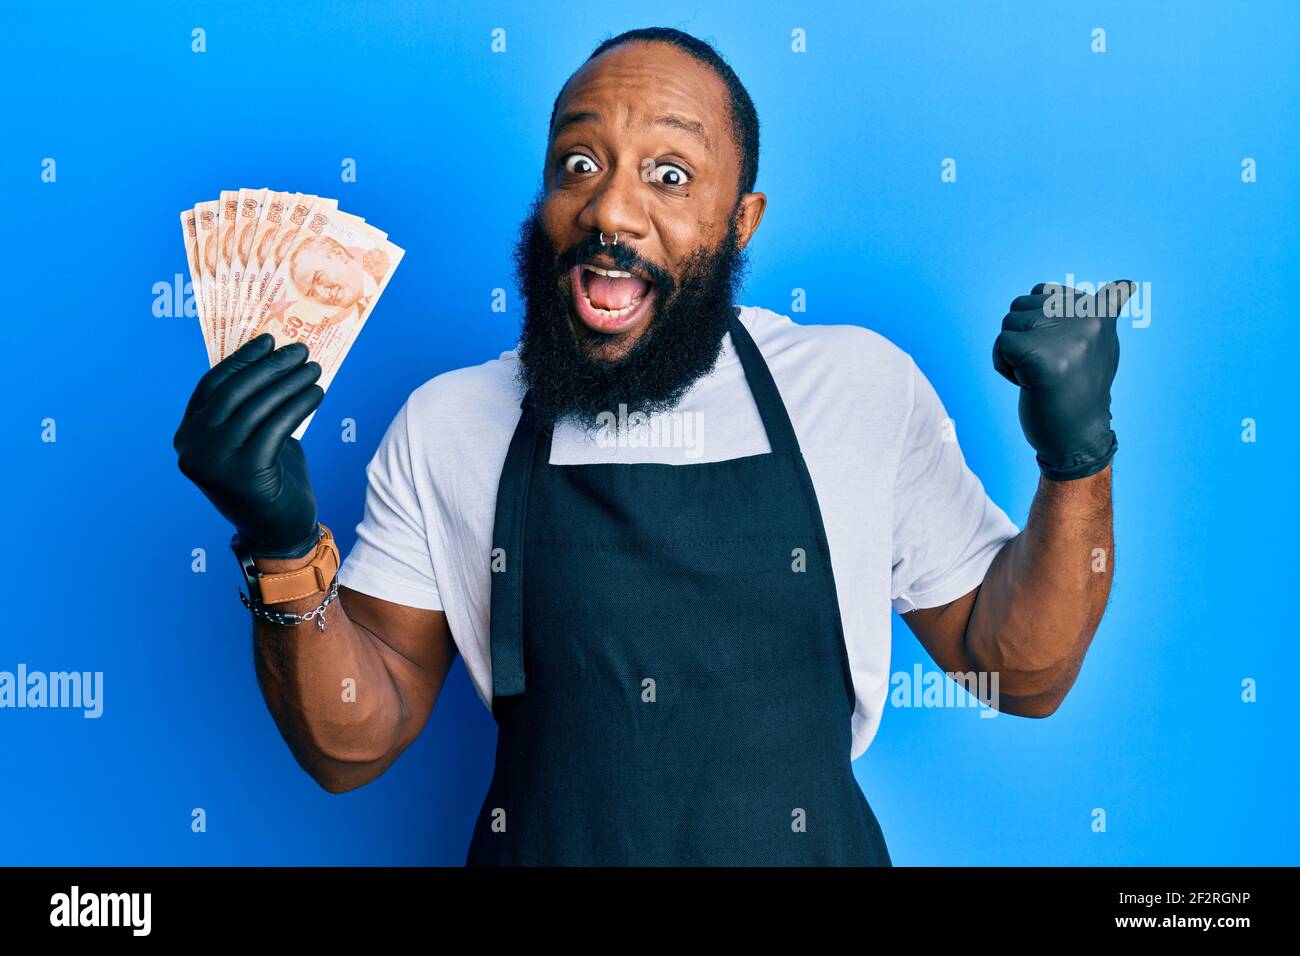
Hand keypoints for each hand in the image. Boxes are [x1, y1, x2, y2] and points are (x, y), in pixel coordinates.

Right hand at [173, 333, 324, 557]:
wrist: (279, 532)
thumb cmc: (269, 478)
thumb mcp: (252, 437)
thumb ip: (250, 405)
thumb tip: (273, 358)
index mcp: (188, 437)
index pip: (212, 386)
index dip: (241, 359)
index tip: (268, 340)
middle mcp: (192, 450)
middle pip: (234, 393)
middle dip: (269, 367)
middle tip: (299, 350)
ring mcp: (214, 464)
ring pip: (256, 409)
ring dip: (289, 383)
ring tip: (314, 368)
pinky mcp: (243, 475)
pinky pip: (276, 428)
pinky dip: (298, 406)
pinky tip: (317, 393)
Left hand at [992, 280, 1132, 480]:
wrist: (1078, 438)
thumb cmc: (1080, 391)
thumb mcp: (1100, 345)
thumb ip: (1101, 313)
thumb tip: (1127, 284)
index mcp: (1098, 314)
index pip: (1047, 290)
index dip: (1038, 314)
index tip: (1067, 334)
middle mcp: (1085, 318)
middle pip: (1020, 305)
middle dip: (1022, 335)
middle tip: (1048, 365)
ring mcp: (1063, 335)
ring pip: (1009, 323)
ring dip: (1013, 351)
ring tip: (1039, 374)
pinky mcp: (1039, 355)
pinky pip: (1002, 345)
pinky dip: (1004, 366)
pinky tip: (1028, 383)